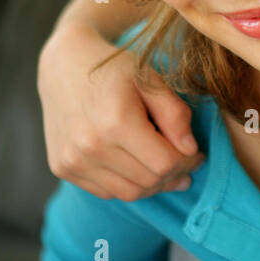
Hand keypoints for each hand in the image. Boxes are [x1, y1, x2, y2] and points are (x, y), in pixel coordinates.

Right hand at [37, 23, 203, 199]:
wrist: (64, 67)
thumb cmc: (113, 71)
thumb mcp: (151, 80)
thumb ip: (175, 114)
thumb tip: (190, 150)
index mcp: (116, 121)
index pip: (165, 162)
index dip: (188, 162)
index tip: (197, 154)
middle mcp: (90, 146)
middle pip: (149, 180)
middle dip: (174, 175)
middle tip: (185, 162)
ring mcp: (73, 160)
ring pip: (129, 193)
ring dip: (154, 185)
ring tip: (166, 170)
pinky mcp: (62, 168)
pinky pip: (106, 191)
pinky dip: (128, 185)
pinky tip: (137, 167)